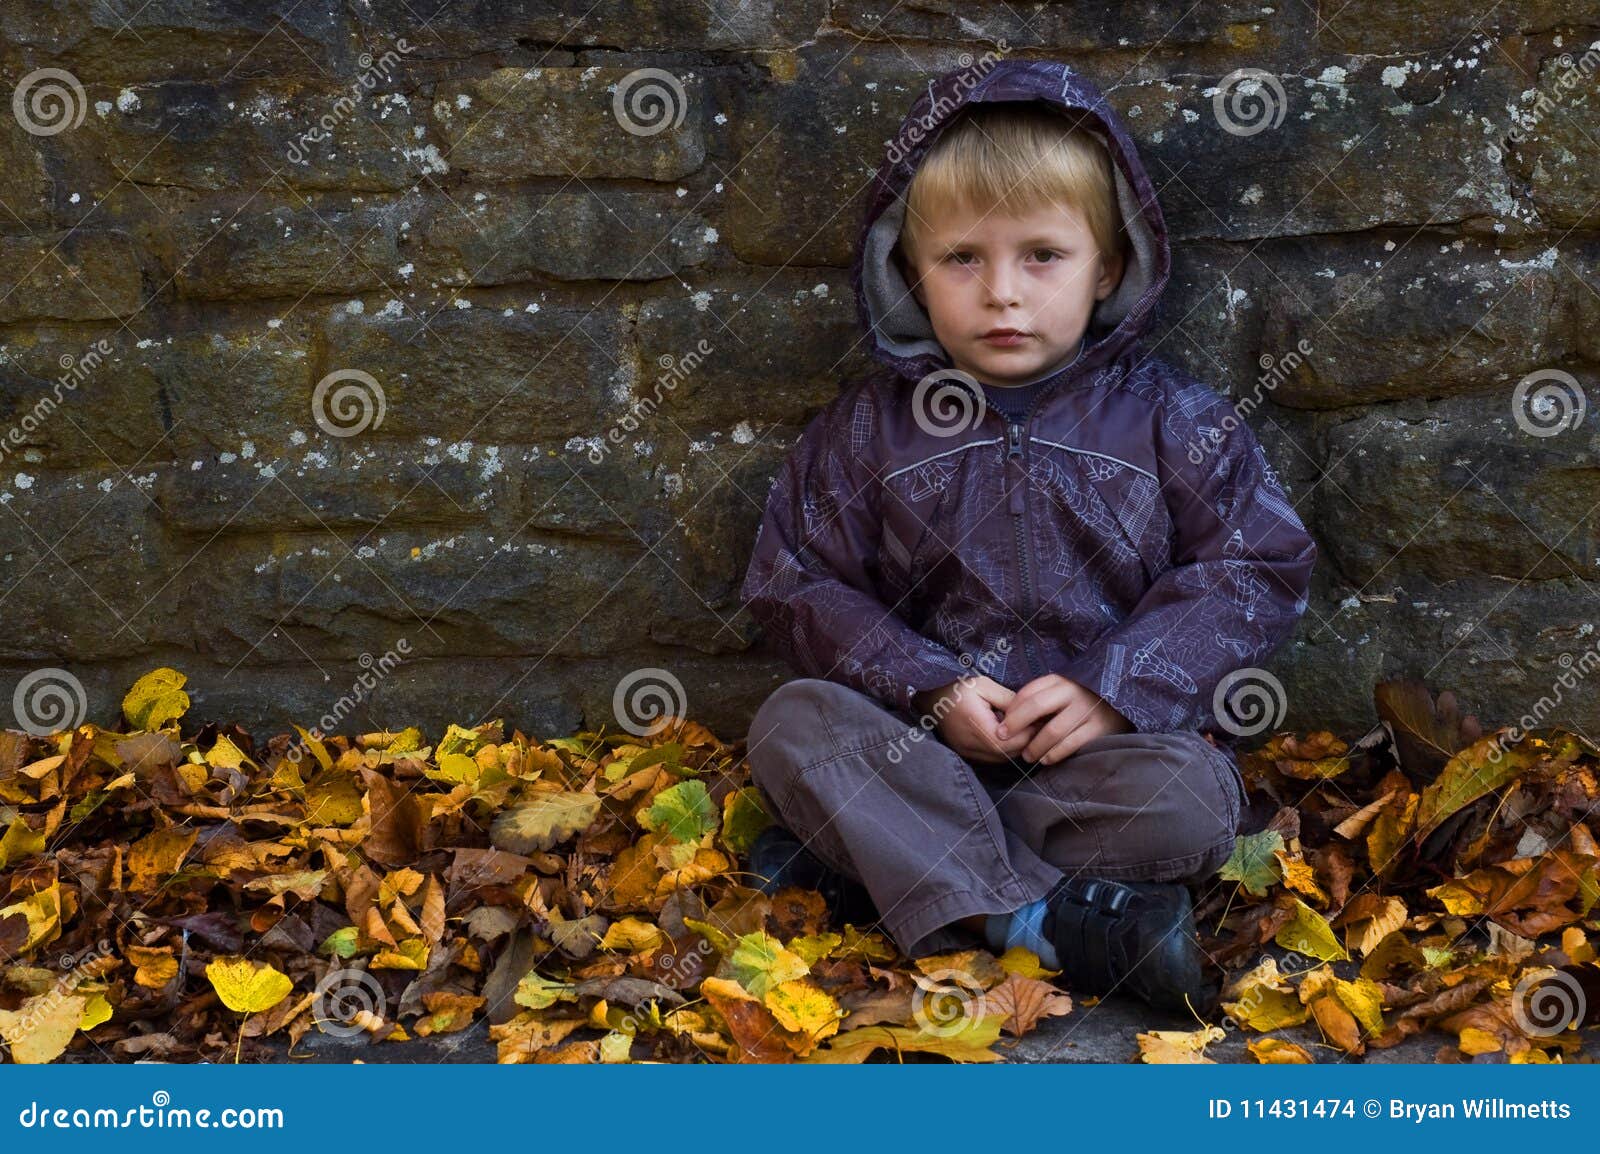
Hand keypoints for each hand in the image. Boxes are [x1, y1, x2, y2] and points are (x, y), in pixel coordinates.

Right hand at [913, 675, 1041, 763]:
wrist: (928, 696)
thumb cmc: (957, 687)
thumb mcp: (985, 686)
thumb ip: (1010, 700)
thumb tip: (1032, 712)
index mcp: (980, 729)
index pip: (1015, 741)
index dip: (1032, 732)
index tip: (1042, 719)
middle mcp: (973, 747)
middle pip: (1011, 754)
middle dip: (1027, 740)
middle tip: (1038, 724)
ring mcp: (968, 753)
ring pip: (1003, 759)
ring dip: (1016, 747)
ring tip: (1025, 729)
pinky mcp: (966, 754)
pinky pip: (992, 758)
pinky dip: (1004, 750)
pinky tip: (1009, 735)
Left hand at [996, 673, 1134, 764]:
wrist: (1121, 703)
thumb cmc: (1081, 701)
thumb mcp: (1061, 692)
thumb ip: (1039, 698)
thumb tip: (1008, 716)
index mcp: (1060, 681)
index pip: (1028, 693)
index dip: (1011, 710)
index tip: (1000, 726)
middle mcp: (1073, 692)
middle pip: (1036, 707)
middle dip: (1015, 724)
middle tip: (1002, 739)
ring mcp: (1087, 710)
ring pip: (1053, 730)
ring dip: (1035, 746)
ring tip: (1027, 756)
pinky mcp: (1099, 728)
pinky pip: (1071, 744)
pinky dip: (1054, 754)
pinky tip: (1046, 759)